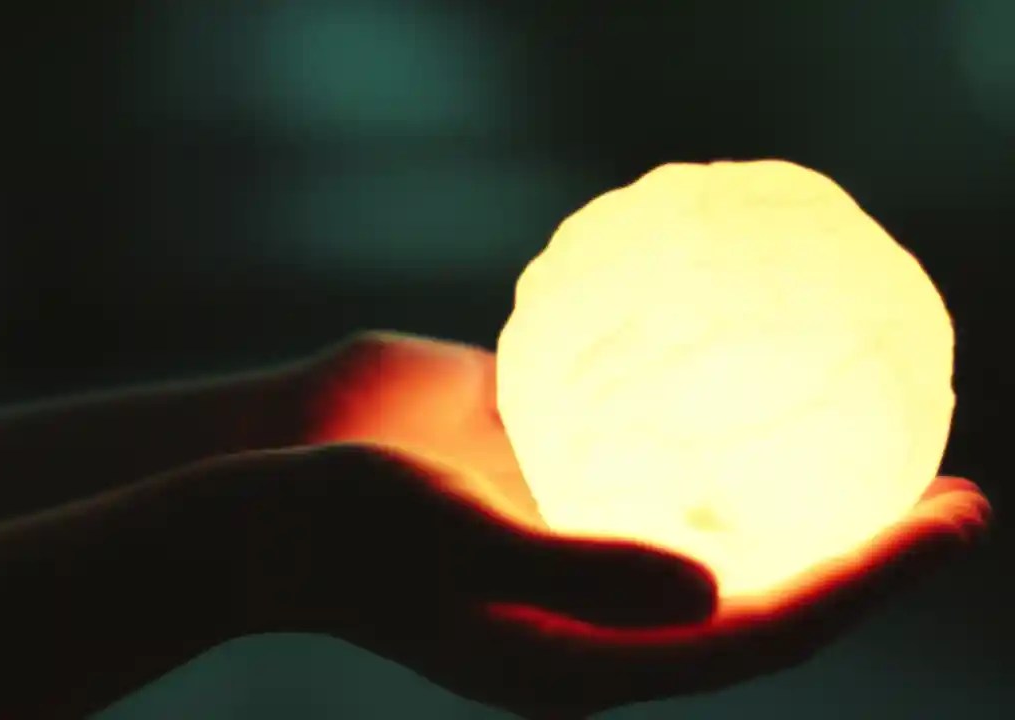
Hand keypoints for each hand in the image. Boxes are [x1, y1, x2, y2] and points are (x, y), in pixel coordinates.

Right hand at [281, 331, 990, 718]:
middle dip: (865, 553)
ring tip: (885, 446)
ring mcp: (580, 553)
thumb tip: (720, 596)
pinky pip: (657, 476)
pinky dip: (720, 446)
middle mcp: (599, 614)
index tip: (955, 516)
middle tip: (958, 494)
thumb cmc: (345, 527)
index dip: (867, 582)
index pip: (761, 632)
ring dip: (804, 500)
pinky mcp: (553, 494)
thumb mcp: (455, 543)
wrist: (266, 499)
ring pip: (718, 535)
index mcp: (587, 657)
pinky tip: (755, 392)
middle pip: (763, 594)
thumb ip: (581, 572)